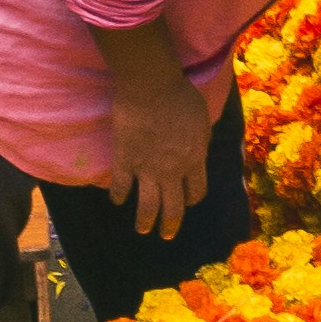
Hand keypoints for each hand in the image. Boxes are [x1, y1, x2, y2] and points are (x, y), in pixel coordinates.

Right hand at [105, 54, 218, 237]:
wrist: (151, 87)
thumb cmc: (181, 97)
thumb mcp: (203, 119)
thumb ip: (201, 140)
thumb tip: (199, 151)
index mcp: (194, 161)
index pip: (196, 192)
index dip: (192, 199)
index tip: (187, 201)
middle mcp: (172, 171)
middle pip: (174, 207)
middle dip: (171, 224)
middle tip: (166, 234)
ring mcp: (147, 168)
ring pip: (147, 206)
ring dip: (145, 221)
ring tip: (143, 229)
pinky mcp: (125, 160)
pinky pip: (121, 186)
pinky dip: (119, 196)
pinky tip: (118, 201)